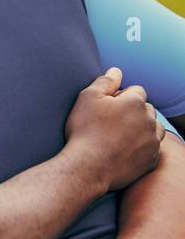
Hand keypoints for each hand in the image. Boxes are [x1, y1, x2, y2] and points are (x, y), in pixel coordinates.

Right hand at [63, 67, 163, 191]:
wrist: (88, 167)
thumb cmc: (84, 130)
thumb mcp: (87, 98)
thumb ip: (105, 81)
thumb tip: (116, 70)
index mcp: (135, 102)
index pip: (136, 91)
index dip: (120, 96)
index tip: (106, 107)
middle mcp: (149, 120)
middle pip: (146, 109)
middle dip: (133, 112)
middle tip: (110, 123)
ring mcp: (152, 142)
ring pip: (153, 129)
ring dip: (141, 129)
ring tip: (119, 136)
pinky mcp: (151, 160)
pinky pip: (151, 149)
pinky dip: (142, 148)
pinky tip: (124, 151)